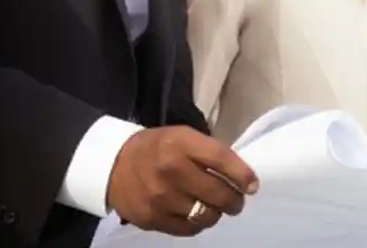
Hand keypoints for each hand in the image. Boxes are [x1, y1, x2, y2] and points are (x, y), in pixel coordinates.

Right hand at [107, 126, 258, 235]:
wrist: (112, 164)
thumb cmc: (156, 147)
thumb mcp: (182, 136)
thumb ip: (209, 152)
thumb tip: (239, 175)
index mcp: (180, 143)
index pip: (221, 159)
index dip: (242, 175)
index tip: (253, 186)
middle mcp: (170, 169)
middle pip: (218, 193)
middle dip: (234, 200)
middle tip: (236, 201)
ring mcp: (160, 197)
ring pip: (205, 215)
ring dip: (216, 213)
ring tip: (215, 208)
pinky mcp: (152, 218)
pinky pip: (188, 229)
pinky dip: (198, 224)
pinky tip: (197, 215)